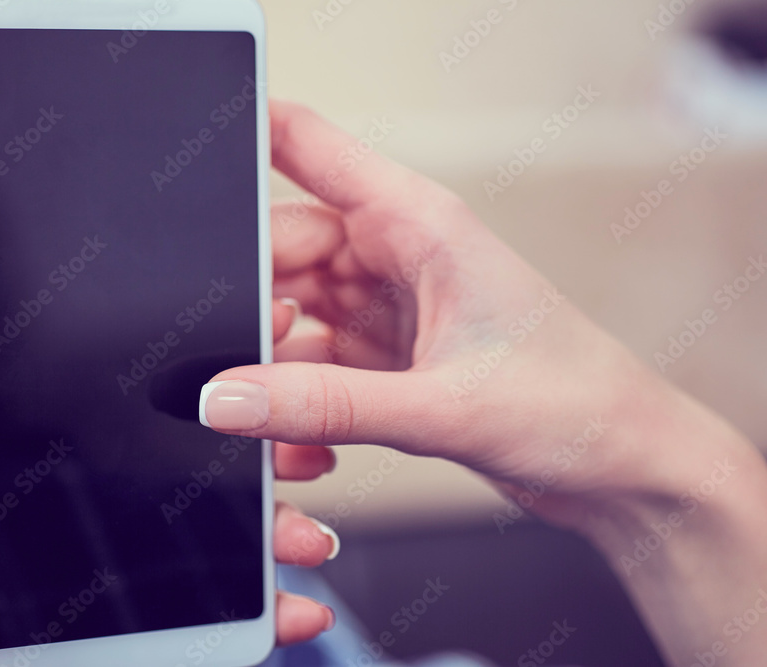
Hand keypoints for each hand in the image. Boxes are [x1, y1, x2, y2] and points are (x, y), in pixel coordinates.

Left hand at [0, 224, 336, 666]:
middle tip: (307, 436)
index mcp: (41, 439)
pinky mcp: (138, 616)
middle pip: (195, 451)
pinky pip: (216, 606)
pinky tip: (293, 609)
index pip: (138, 382)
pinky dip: (264, 609)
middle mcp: (90, 490)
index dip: (204, 354)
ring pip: (221, 527)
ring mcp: (117, 555)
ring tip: (309, 537)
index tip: (264, 326)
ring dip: (280, 525)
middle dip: (263, 442)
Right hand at [198, 101, 766, 665]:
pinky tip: (311, 439)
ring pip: (290, 310)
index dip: (247, 139)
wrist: (621, 471)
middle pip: (280, 246)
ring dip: (273, 361)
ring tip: (278, 410)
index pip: (311, 150)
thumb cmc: (574, 406)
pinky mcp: (387, 357)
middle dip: (250, 299)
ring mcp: (389, 307)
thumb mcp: (439, 405)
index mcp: (418, 225)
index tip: (189, 175)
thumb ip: (325, 404)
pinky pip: (312, 364)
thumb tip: (228, 397)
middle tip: (232, 357)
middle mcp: (398, 255)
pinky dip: (299, 400)